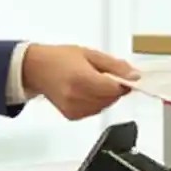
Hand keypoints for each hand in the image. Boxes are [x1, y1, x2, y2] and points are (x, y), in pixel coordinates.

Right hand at [21, 45, 137, 119]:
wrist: (36, 69)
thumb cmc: (59, 58)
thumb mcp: (90, 54)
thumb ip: (114, 65)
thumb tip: (134, 75)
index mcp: (81, 79)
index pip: (114, 89)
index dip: (124, 83)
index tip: (127, 76)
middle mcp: (76, 97)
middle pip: (111, 99)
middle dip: (114, 88)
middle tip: (106, 75)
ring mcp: (74, 109)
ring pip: (104, 106)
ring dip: (106, 96)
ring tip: (92, 81)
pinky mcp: (72, 116)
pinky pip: (94, 111)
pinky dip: (96, 102)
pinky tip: (86, 91)